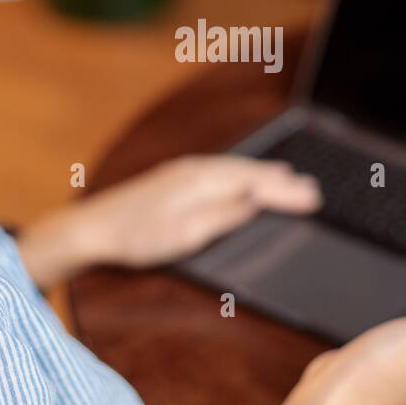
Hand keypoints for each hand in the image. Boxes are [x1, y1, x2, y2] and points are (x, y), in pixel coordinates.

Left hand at [16, 154, 320, 285]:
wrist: (93, 229)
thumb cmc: (136, 236)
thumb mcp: (184, 234)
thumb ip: (222, 215)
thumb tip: (254, 202)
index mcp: (202, 181)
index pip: (256, 184)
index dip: (285, 193)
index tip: (312, 199)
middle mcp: (195, 170)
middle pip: (249, 172)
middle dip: (281, 181)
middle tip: (311, 190)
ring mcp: (183, 172)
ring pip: (234, 168)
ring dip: (262, 174)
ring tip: (286, 178)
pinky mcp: (172, 180)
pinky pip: (219, 170)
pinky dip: (240, 173)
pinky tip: (241, 179)